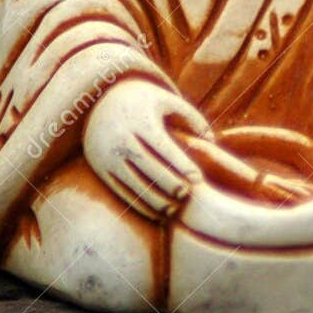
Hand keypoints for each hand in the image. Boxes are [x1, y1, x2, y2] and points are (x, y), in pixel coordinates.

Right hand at [84, 79, 210, 220]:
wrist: (100, 101)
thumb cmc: (144, 102)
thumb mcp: (166, 100)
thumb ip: (192, 117)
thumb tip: (212, 141)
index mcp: (139, 122)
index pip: (162, 147)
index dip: (181, 165)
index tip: (198, 179)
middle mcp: (120, 139)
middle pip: (148, 168)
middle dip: (169, 184)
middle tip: (187, 195)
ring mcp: (107, 156)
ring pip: (134, 184)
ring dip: (156, 200)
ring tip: (175, 209)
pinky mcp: (101, 169)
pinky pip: (122, 192)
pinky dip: (140, 204)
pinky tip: (158, 212)